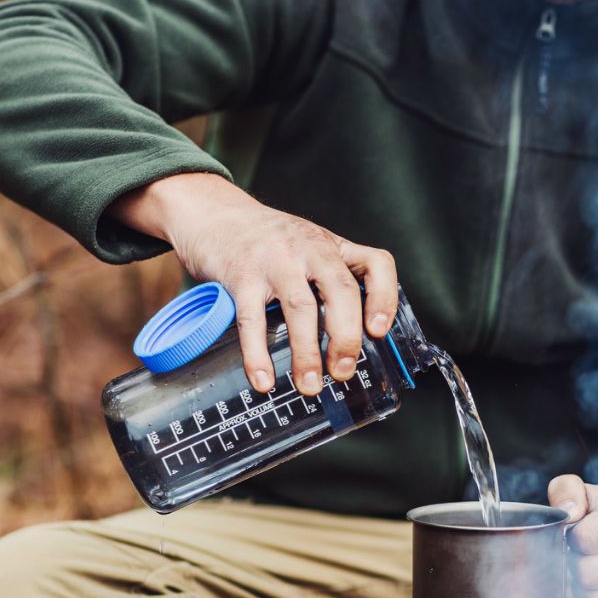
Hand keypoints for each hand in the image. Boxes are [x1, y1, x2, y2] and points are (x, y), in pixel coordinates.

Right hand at [111, 173, 397, 395]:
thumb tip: (349, 343)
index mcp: (332, 247)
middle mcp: (309, 250)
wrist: (214, 212)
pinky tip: (263, 380)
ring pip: (300, 308)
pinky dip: (258, 354)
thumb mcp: (310, 248)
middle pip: (340, 291)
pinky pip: (252, 320)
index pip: (375, 264)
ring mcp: (274, 261)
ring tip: (309, 385)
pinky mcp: (240, 275)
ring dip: (307, 353)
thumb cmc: (267, 240)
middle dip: (346, 337)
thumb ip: (330, 281)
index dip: (384, 298)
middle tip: (342, 371)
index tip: (379, 331)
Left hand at [548, 475, 597, 597]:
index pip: (588, 538)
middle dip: (571, 560)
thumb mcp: (590, 491)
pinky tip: (582, 585)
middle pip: (587, 572)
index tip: (575, 530)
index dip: (570, 535)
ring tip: (579, 565)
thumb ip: (567, 489)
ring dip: (575, 584)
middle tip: (574, 550)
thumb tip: (566, 512)